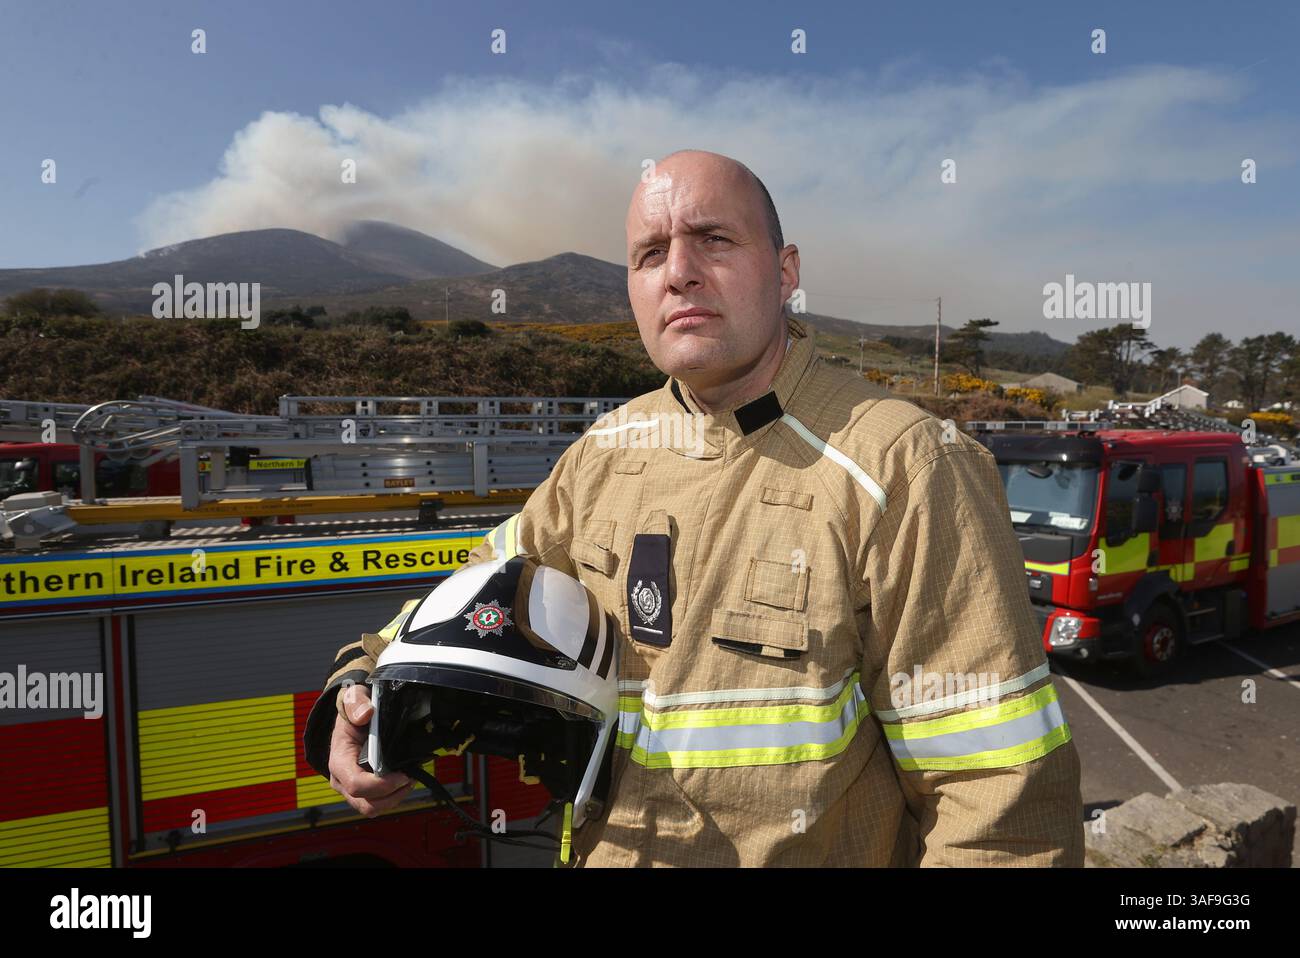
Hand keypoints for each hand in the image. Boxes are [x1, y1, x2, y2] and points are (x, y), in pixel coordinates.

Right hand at [327, 683, 413, 817]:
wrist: (351, 716)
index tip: (402, 775)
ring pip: (374, 807)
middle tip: (411, 777)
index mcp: (339, 761)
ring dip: (396, 797)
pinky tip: (405, 778)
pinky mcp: (364, 790)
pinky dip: (395, 794)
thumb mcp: (353, 698)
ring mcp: (352, 788)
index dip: (381, 785)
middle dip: (392, 795)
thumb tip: (366, 714)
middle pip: (366, 804)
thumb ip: (356, 703)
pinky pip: (379, 802)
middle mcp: (342, 780)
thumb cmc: (353, 709)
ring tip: (410, 778)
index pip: (356, 785)